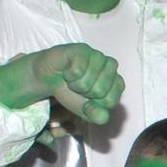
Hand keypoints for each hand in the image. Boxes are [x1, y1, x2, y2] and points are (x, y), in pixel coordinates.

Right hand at [0, 43, 122, 123]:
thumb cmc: (70, 92)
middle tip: (77, 86)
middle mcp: (111, 66)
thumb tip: (103, 117)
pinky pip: (77, 71)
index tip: (87, 96)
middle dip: (84, 93)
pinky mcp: (83, 49)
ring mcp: (98, 55)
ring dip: (75, 85)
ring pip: (88, 83)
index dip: (94, 103)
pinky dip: (68, 76)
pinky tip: (67, 70)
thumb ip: (94, 114)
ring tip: (72, 78)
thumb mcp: (83, 109)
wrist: (49, 76)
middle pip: (100, 92)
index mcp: (117, 82)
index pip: (110, 101)